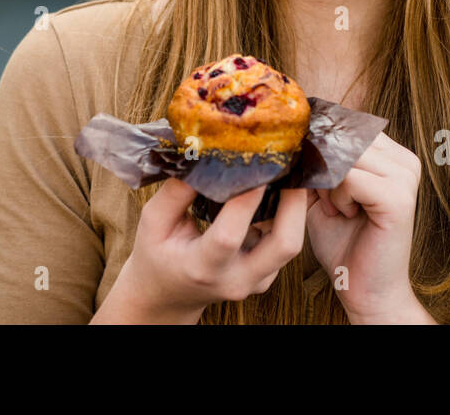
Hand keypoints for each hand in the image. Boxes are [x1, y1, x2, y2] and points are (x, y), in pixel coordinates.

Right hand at [91, 178, 306, 323]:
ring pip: (291, 245)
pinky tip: (281, 189)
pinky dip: (288, 215)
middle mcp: (235, 279)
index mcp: (201, 268)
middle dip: (294, 202)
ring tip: (291, 170)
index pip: (229, 235)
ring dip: (296, 205)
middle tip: (292, 164)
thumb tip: (203, 154)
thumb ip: (176, 191)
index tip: (258, 163)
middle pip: (283, 245)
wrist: (167, 294)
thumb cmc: (158, 253)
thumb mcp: (153, 221)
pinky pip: (284, 244)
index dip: (246, 199)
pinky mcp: (265, 277)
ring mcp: (255, 281)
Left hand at [305, 132, 435, 323]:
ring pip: (344, 155)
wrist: (362, 287)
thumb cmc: (341, 240)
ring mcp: (405, 176)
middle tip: (324, 198)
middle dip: (320, 165)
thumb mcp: (322, 190)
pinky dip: (336, 197)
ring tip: (337, 208)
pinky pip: (349, 178)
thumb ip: (317, 158)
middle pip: (344, 136)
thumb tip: (294, 129)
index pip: (346, 124)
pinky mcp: (399, 198)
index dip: (320, 147)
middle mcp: (404, 160)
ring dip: (327, 183)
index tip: (316, 178)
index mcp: (391, 154)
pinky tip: (346, 215)